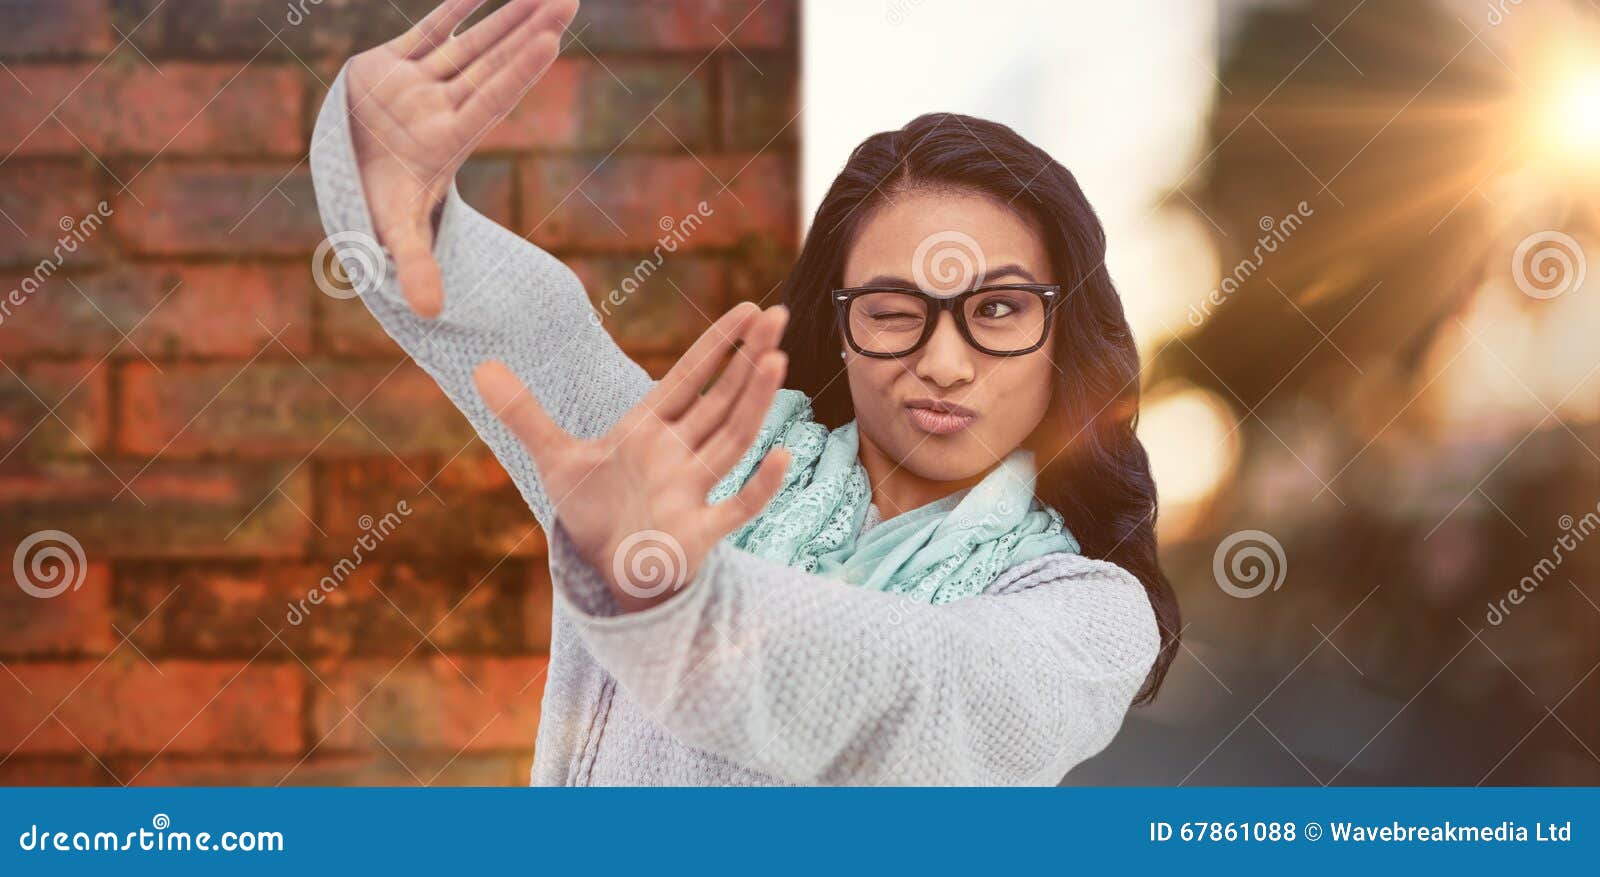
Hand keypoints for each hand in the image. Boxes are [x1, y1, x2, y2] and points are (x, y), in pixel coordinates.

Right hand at [345, 0, 577, 317]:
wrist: (347, 181)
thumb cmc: (376, 205)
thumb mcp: (393, 232)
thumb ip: (414, 265)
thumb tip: (430, 312)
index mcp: (446, 139)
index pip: (490, 99)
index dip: (517, 70)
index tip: (550, 42)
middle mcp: (440, 106)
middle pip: (492, 63)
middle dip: (527, 31)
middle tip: (568, 1)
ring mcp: (419, 84)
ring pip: (469, 42)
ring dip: (505, 14)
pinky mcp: (393, 65)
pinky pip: (427, 31)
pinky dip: (452, 8)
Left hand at [474, 303, 792, 611]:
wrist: (605, 568)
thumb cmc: (592, 511)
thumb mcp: (554, 458)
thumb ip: (523, 413)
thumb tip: (479, 366)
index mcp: (651, 429)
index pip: (690, 377)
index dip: (718, 344)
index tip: (749, 308)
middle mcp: (680, 453)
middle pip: (722, 399)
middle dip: (749, 358)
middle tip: (778, 316)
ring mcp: (694, 490)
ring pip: (733, 439)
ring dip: (755, 403)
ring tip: (778, 361)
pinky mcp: (700, 532)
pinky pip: (738, 506)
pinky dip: (760, 485)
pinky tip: (781, 457)